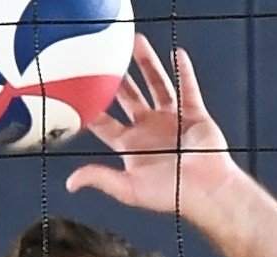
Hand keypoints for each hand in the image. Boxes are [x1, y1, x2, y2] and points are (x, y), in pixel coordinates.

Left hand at [65, 36, 243, 216]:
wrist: (206, 190)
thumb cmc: (170, 195)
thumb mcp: (128, 189)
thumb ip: (100, 178)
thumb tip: (70, 183)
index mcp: (132, 146)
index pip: (106, 124)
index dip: (92, 110)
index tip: (79, 91)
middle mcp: (150, 130)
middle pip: (129, 98)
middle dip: (119, 79)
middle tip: (107, 58)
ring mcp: (172, 120)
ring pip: (157, 85)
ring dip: (148, 64)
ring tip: (137, 43)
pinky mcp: (194, 115)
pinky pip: (188, 88)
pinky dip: (184, 71)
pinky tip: (177, 54)